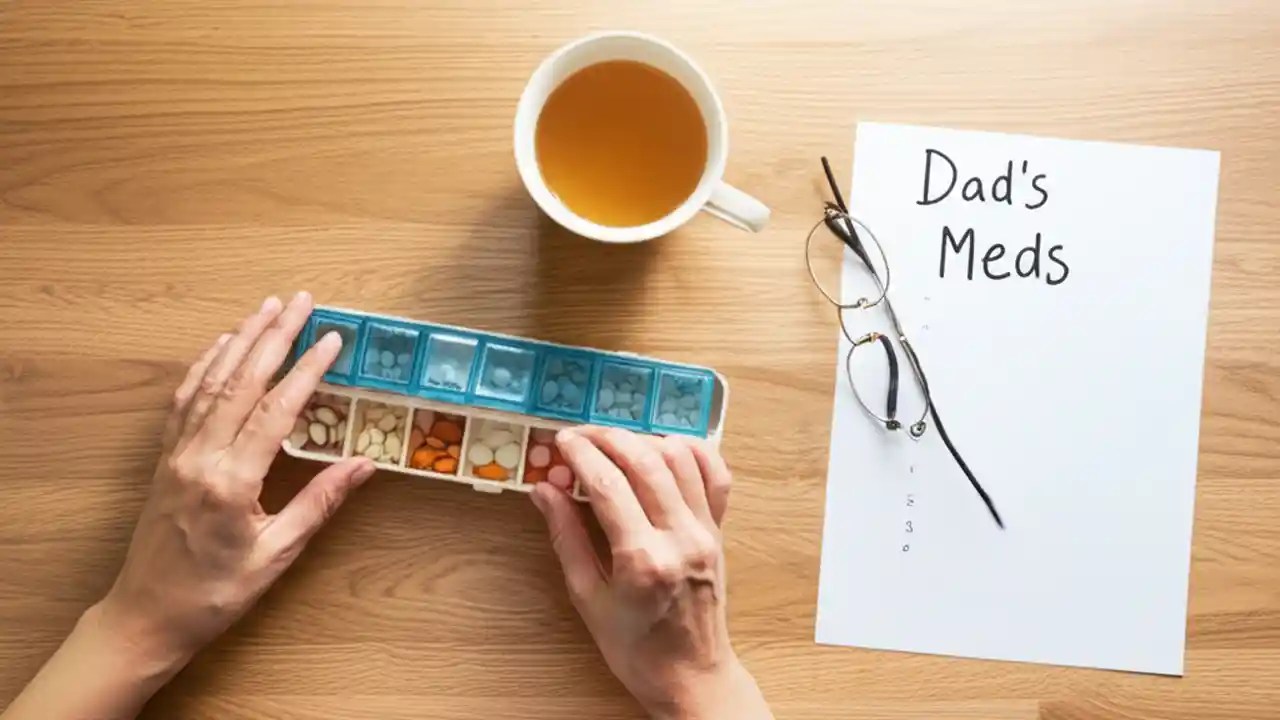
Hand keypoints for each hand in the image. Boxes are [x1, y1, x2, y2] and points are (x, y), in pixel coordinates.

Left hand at [99, 292, 374, 670]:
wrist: (147, 616)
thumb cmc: (216, 593)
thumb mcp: (277, 554)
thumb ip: (319, 503)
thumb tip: (363, 464)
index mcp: (231, 480)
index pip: (276, 409)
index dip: (306, 370)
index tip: (332, 339)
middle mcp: (199, 456)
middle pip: (242, 381)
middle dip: (274, 335)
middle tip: (302, 300)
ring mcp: (177, 453)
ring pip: (211, 381)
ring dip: (241, 339)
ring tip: (267, 307)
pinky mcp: (164, 457)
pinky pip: (185, 399)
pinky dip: (205, 365)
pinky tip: (221, 345)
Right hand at [530, 427, 771, 719]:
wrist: (691, 676)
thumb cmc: (635, 647)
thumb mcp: (587, 598)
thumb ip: (567, 537)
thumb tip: (543, 490)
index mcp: (642, 559)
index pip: (607, 484)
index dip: (580, 453)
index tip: (560, 440)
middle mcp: (680, 538)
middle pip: (645, 461)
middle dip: (607, 438)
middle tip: (580, 435)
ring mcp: (706, 531)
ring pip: (681, 459)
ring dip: (644, 439)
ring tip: (614, 443)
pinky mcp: (720, 531)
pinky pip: (715, 475)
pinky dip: (691, 452)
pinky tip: (664, 447)